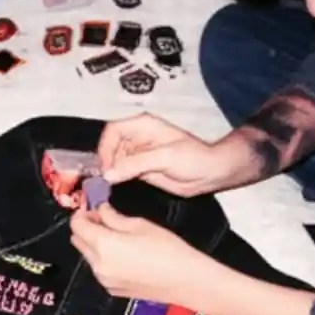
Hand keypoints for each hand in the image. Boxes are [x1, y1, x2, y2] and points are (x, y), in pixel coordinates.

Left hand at [69, 204, 212, 305]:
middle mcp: (98, 265)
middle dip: (86, 228)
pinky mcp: (112, 289)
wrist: (185, 281)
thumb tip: (101, 210)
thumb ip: (113, 217)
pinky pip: (99, 270)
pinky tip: (124, 254)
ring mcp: (104, 280)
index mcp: (103, 245)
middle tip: (103, 219)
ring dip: (95, 244)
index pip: (77, 225)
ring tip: (116, 236)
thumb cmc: (168, 251)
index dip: (82, 213)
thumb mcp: (140, 224)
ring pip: (88, 256)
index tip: (92, 208)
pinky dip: (104, 259)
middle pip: (77, 241)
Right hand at [96, 113, 251, 196]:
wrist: (210, 173)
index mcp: (143, 126)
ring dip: (108, 173)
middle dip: (104, 162)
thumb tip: (108, 174)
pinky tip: (113, 189)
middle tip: (103, 181)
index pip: (113, 131)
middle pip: (109, 146)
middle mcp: (137, 138)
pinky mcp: (140, 170)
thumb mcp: (164, 157)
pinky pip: (121, 173)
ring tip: (105, 187)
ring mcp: (137, 155)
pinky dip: (116, 180)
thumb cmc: (193, 158)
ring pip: (113, 161)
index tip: (106, 167)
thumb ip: (135, 164)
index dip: (105, 147)